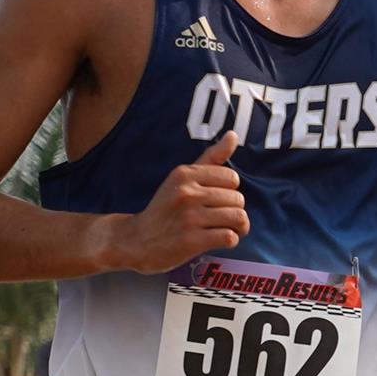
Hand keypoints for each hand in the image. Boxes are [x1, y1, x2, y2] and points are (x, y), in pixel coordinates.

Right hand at [107, 132, 249, 272]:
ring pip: (237, 217)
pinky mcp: (191, 241)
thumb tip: (233, 134)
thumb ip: (211, 158)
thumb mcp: (182, 178)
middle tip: (222, 218)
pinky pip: (229, 237)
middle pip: (237, 199)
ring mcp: (189, 217)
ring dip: (238, 227)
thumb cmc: (166, 207)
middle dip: (234, 210)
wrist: (138, 240)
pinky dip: (230, 240)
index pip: (231, 178)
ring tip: (227, 229)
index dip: (230, 191)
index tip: (219, 199)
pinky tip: (218, 240)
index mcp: (184, 174)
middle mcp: (187, 193)